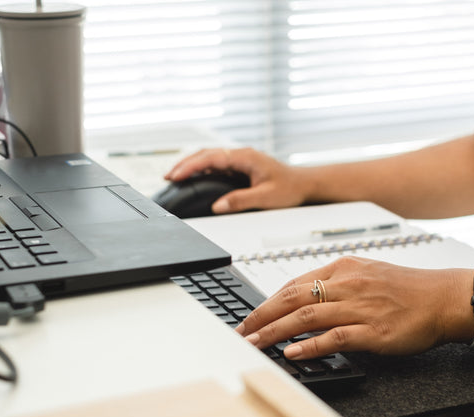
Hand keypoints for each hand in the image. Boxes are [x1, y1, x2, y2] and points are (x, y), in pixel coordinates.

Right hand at [163, 147, 309, 213]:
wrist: (306, 184)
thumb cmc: (291, 188)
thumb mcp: (266, 198)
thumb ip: (241, 201)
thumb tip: (218, 206)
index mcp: (245, 157)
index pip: (211, 158)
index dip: (191, 166)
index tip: (175, 175)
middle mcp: (241, 155)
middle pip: (206, 154)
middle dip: (185, 164)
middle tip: (167, 176)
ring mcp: (240, 160)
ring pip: (210, 157)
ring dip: (192, 165)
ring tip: (174, 176)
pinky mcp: (241, 167)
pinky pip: (216, 164)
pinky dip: (202, 170)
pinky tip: (193, 178)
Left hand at [235, 256, 473, 359]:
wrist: (444, 298)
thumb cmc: (408, 289)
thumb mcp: (367, 275)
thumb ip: (335, 285)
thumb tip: (303, 300)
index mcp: (343, 268)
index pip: (294, 284)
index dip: (267, 302)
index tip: (250, 317)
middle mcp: (348, 284)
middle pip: (292, 298)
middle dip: (261, 316)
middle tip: (241, 331)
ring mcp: (360, 306)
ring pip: (307, 317)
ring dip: (276, 331)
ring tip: (255, 343)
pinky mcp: (374, 329)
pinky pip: (334, 336)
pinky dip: (310, 345)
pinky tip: (292, 353)